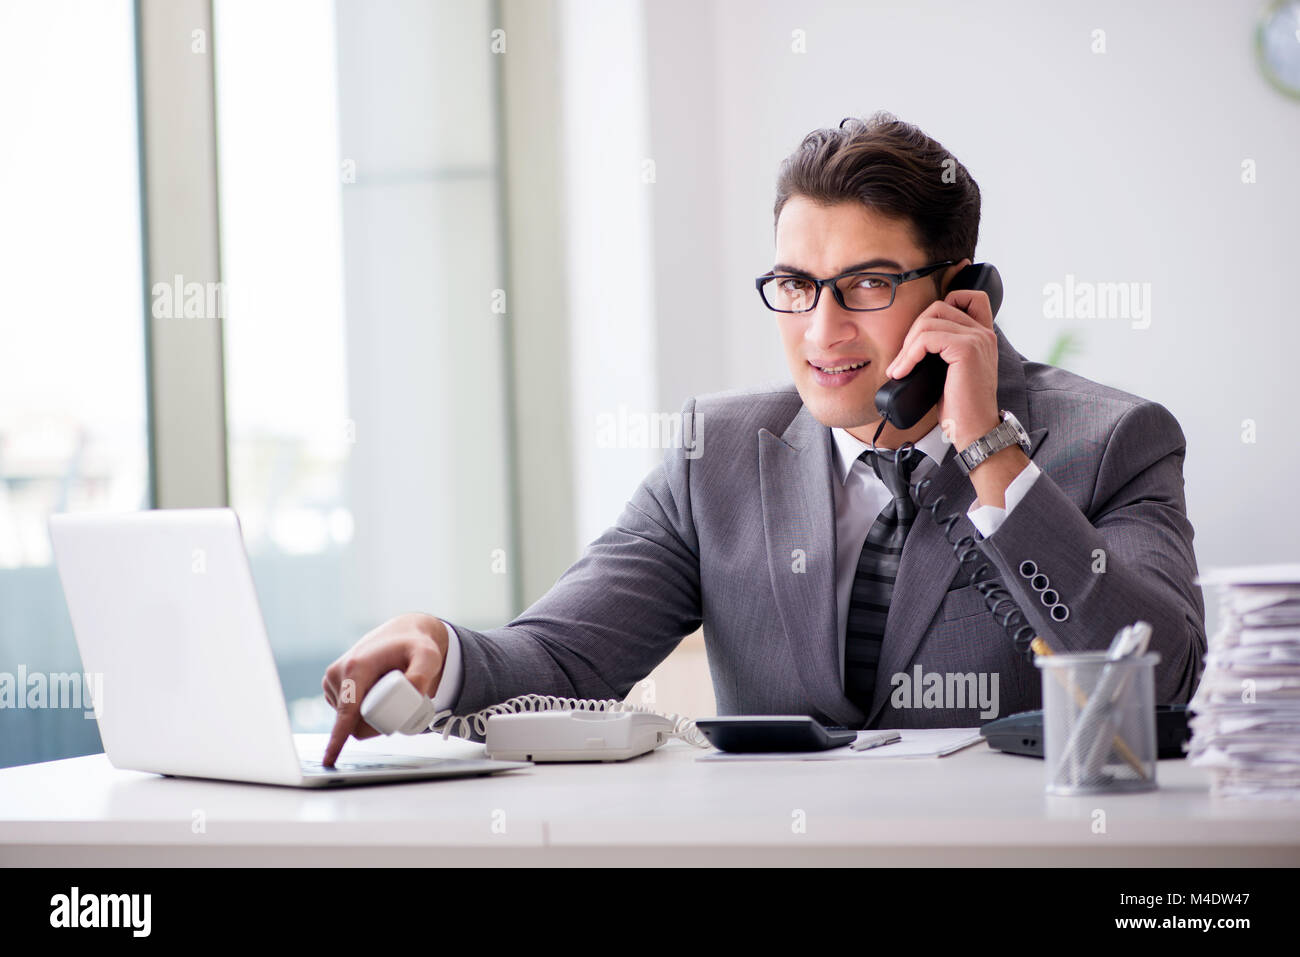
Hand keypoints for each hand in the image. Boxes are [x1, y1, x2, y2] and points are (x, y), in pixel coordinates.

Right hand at [320, 613, 448, 765]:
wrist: (402, 634)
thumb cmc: (414, 645)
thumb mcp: (427, 657)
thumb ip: (423, 672)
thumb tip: (412, 692)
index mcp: (355, 668)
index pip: (346, 712)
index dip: (338, 739)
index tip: (329, 760)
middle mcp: (338, 673)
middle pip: (352, 722)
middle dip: (375, 723)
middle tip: (399, 701)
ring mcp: (332, 680)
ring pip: (348, 719)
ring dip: (369, 716)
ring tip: (386, 689)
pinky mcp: (333, 686)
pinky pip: (345, 713)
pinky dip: (361, 712)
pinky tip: (374, 693)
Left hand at [883, 287, 1000, 448]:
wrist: (975, 430)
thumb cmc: (961, 407)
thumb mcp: (950, 371)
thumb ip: (942, 349)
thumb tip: (910, 343)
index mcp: (982, 335)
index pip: (968, 296)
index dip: (941, 305)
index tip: (921, 336)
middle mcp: (983, 333)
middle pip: (938, 307)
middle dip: (913, 331)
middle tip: (904, 360)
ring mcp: (977, 339)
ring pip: (928, 321)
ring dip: (907, 346)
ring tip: (900, 369)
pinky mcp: (966, 349)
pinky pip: (927, 338)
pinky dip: (909, 354)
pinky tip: (902, 372)